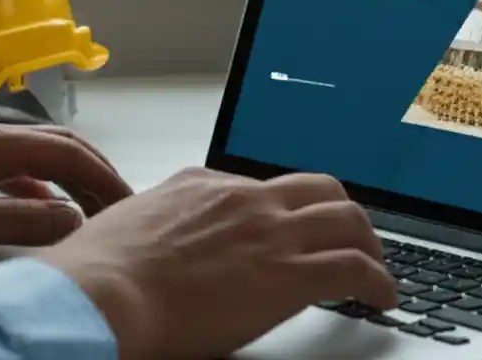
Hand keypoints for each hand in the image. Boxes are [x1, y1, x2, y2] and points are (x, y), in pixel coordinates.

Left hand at [0, 121, 132, 260]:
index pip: (68, 153)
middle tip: (123, 202)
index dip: (105, 178)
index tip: (130, 203)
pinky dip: (38, 190)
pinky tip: (39, 213)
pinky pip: (11, 172)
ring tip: (90, 209)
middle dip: (96, 173)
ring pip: (35, 159)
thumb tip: (75, 220)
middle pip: (58, 147)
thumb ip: (22, 222)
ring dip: (69, 181)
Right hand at [38, 167, 397, 359]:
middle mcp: (243, 199)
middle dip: (340, 211)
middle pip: (316, 189)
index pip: (259, 187)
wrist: (99, 296)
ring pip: (346, 220)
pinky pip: (354, 268)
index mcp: (202, 185)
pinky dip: (379, 281)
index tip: (288, 228)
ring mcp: (270, 232)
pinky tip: (384, 296)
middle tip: (350, 236)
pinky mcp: (289, 274)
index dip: (283, 210)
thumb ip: (151, 229)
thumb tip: (147, 246)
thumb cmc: (97, 275)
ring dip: (368, 242)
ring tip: (376, 265)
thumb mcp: (123, 230)